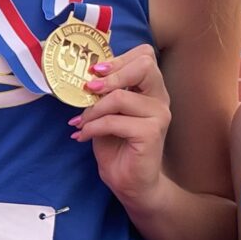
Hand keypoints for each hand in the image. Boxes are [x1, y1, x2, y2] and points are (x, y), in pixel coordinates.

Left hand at [69, 44, 172, 205]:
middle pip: (144, 65)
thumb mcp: (106, 114)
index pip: (144, 56)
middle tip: (88, 89)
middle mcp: (160, 98)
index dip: (118, 58)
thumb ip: (103, 94)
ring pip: (120, 96)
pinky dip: (94, 127)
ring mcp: (159, 115)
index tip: (94, 72)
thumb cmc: (117, 147)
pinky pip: (115, 121)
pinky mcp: (151, 133)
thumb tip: (85, 77)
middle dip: (111, 74)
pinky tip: (84, 136)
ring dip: (93, 109)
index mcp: (151, 89)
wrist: (129, 183)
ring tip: (81, 123)